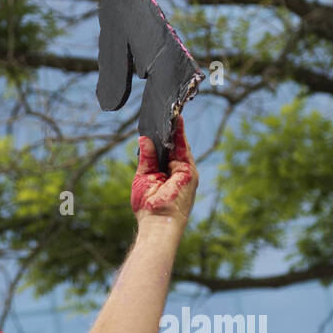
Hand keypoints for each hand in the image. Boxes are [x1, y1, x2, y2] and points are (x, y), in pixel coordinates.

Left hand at [130, 115, 196, 229]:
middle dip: (168, 130)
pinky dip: (180, 134)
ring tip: (169, 112)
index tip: (156, 122)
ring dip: (175, 128)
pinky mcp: (189, 171)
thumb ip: (146, 158)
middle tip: (163, 111)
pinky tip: (175, 121)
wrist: (157, 221)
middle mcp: (177, 172)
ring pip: (180, 144)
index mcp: (166, 174)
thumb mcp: (143, 177)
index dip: (161, 138)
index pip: (164, 152)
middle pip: (173, 146)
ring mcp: (185, 171)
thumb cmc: (148, 205)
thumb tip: (144, 139)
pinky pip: (184, 148)